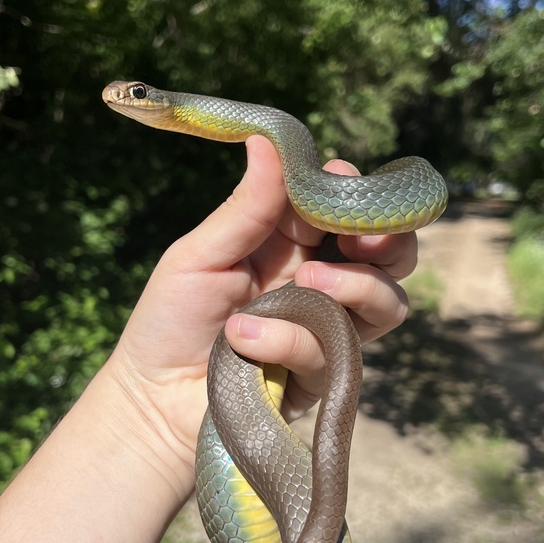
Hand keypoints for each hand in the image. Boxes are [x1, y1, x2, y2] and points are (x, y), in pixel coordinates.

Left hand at [110, 135, 416, 502]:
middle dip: (387, 238)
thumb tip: (267, 141)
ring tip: (309, 281)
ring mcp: (328, 329)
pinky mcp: (325, 374)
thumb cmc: (170, 321)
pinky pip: (337, 350)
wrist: (154, 401)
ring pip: (388, 302)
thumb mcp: (200, 255)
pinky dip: (292, 340)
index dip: (350, 190)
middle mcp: (320, 281)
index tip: (338, 177)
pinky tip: (245, 340)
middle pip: (389, 253)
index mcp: (291, 242)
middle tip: (360, 237)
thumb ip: (245, 208)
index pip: (341, 207)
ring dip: (356, 285)